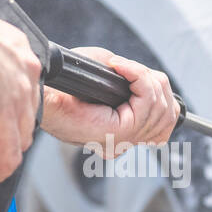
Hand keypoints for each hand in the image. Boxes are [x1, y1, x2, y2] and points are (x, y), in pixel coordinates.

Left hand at [41, 47, 178, 154]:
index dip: (158, 93)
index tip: (137, 76)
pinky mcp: (120, 132)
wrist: (44, 92)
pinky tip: (121, 69)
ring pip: (160, 106)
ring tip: (123, 68)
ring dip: (145, 78)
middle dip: (154, 83)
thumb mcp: (105, 79)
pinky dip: (139, 78)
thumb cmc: (66, 85)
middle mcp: (125, 143)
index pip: (165, 122)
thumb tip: (150, 79)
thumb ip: (130, 82)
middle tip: (130, 70)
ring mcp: (124, 141)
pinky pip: (148, 101)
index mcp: (121, 136)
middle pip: (167, 112)